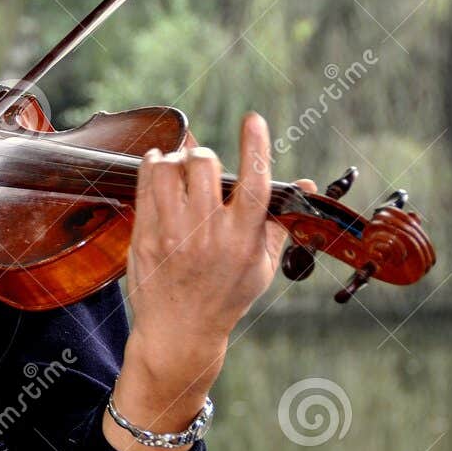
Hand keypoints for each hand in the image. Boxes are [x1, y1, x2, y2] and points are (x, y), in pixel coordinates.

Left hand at [104, 114, 314, 450]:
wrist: (180, 331)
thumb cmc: (225, 296)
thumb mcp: (262, 266)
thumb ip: (280, 222)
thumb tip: (306, 183)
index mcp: (242, 239)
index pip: (255, 182)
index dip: (256, 146)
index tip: (254, 119)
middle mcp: (208, 234)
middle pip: (204, 165)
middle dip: (204, 156)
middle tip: (203, 165)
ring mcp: (172, 235)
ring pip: (168, 169)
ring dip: (174, 159)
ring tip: (178, 167)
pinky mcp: (145, 238)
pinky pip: (145, 186)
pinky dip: (151, 167)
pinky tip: (156, 165)